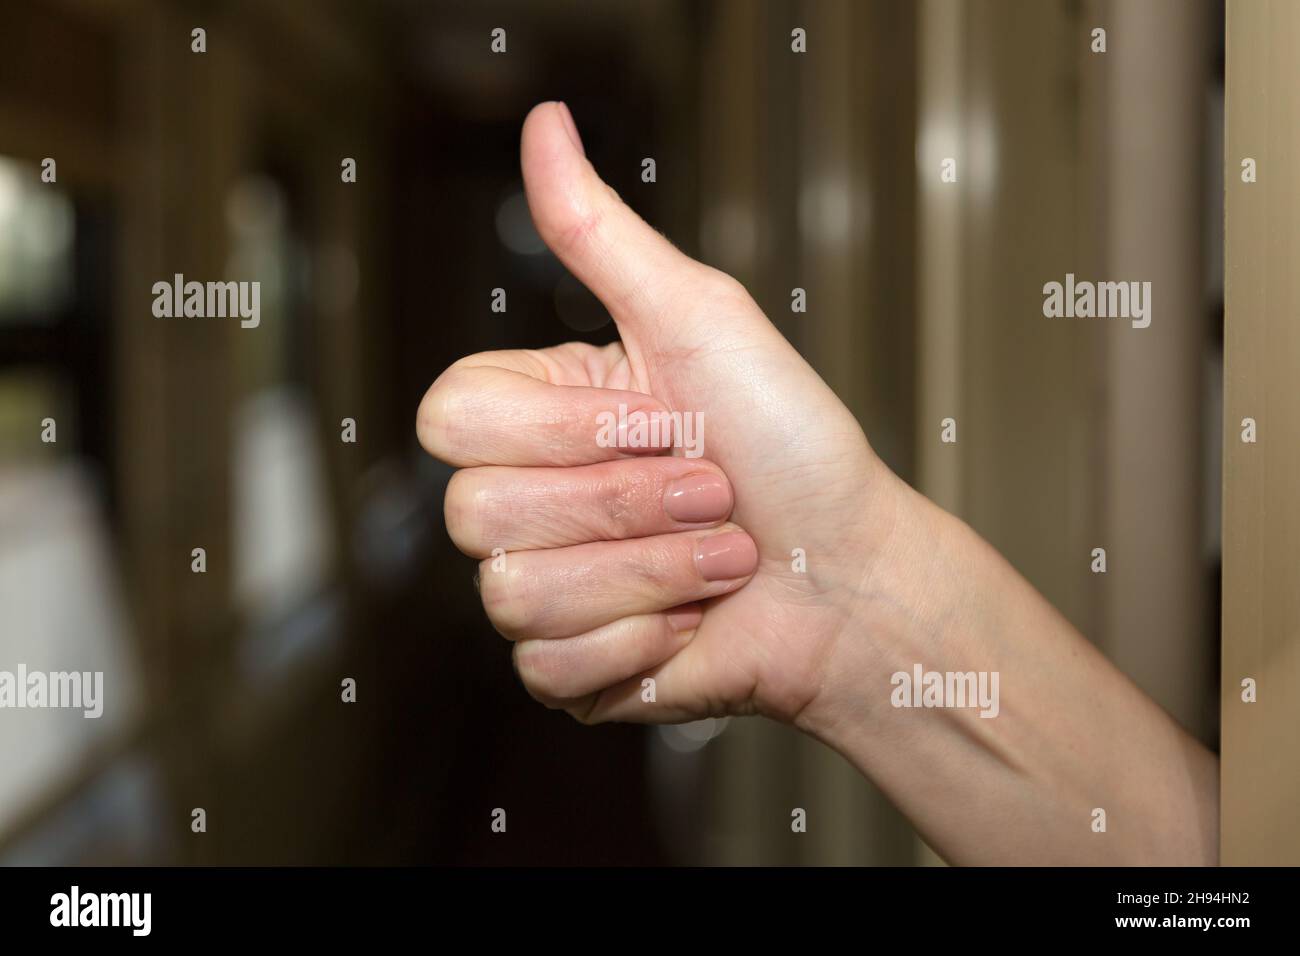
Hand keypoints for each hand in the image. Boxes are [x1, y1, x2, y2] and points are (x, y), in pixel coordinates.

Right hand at [417, 101, 896, 725]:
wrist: (854, 571)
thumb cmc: (794, 444)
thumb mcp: (698, 318)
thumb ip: (600, 235)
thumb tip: (544, 125)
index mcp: (541, 414)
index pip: (450, 417)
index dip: (567, 429)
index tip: (665, 415)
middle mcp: (526, 500)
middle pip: (479, 512)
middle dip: (628, 503)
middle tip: (710, 488)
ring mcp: (543, 588)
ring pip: (515, 594)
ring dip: (651, 572)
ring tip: (720, 555)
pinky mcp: (567, 669)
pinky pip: (549, 665)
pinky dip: (645, 640)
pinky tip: (693, 620)